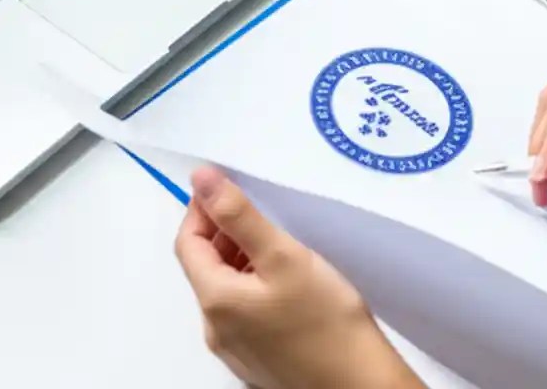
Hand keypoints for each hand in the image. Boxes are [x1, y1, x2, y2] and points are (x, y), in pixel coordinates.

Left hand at [174, 167, 424, 388]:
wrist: (359, 384)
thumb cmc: (327, 321)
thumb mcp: (283, 255)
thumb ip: (239, 214)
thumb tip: (202, 179)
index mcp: (214, 300)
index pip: (187, 242)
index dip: (201, 210)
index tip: (227, 188)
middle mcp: (215, 329)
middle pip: (205, 266)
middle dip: (224, 233)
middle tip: (260, 212)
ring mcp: (235, 349)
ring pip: (225, 289)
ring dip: (240, 259)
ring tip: (278, 245)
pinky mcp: (256, 359)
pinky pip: (243, 313)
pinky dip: (254, 286)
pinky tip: (287, 282)